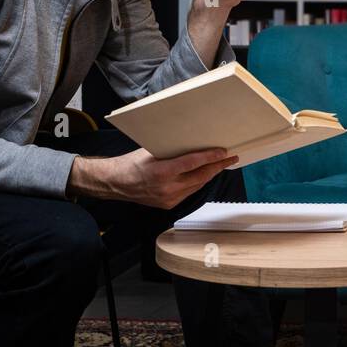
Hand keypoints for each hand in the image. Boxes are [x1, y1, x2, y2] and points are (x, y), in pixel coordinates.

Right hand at [68, 147, 238, 208]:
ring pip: (197, 185)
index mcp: (162, 172)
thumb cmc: (130, 163)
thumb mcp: (151, 151)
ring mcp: (169, 198)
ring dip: (210, 175)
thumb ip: (172, 150)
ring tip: (221, 164)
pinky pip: (189, 192)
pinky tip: (204, 175)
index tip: (223, 152)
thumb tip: (193, 142)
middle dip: (218, 166)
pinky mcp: (169, 205)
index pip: (193, 163)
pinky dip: (198, 182)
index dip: (211, 157)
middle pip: (200, 176)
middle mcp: (167, 187)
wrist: (115, 183)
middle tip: (231, 157)